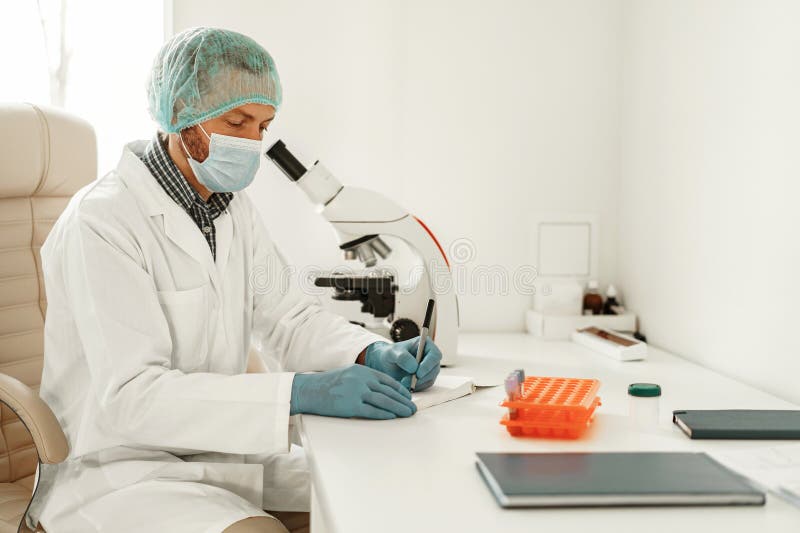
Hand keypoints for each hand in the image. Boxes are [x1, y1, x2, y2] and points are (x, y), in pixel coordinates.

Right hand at [290, 364, 416, 418]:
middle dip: (403, 400)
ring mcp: (356, 392)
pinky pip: (372, 411)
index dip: (400, 390)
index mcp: (362, 370)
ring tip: (408, 413)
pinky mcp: (351, 406)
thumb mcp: (348, 374)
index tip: (408, 397)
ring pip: (384, 401)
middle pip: (388, 391)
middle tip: (413, 408)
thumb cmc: (327, 384)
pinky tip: (393, 417)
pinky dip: (385, 414)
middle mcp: (361, 379)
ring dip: (399, 408)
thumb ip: (364, 380)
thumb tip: (382, 390)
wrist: (309, 390)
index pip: (387, 380)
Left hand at [365, 337, 441, 391]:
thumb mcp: (392, 353)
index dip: (428, 365)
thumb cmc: (390, 354)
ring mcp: (430, 367)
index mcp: (425, 344)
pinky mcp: (427, 377)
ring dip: (417, 383)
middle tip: (406, 381)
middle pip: (434, 369)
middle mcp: (430, 356)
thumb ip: (402, 357)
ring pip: (430, 378)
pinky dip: (416, 387)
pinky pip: (425, 385)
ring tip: (402, 382)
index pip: (435, 355)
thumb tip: (414, 367)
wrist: (386, 364)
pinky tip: (405, 385)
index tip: (417, 373)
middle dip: (422, 377)